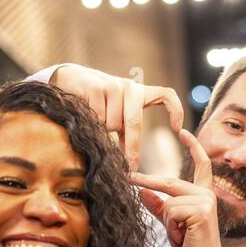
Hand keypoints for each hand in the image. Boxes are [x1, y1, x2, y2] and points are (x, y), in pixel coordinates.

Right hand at [50, 64, 183, 170]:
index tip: (177, 128)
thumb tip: (130, 165)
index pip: (166, 95)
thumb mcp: (115, 116)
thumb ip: (125, 134)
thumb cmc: (96, 102)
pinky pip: (98, 118)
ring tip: (95, 125)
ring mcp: (114, 86)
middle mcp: (130, 88)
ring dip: (104, 132)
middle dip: (132, 148)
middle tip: (131, 167)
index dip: (175, 110)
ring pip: (114, 124)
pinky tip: (85, 118)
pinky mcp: (97, 87)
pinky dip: (92, 125)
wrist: (68, 78)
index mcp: (139, 94)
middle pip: (135, 123)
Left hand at [129, 131, 222, 246]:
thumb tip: (141, 191)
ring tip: (180, 235)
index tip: (183, 131)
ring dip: (167, 222)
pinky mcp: (201, 211)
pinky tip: (183, 237)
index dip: (193, 147)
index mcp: (203, 194)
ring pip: (168, 203)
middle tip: (127, 177)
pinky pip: (171, 212)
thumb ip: (158, 205)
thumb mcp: (170, 221)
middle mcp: (207, 194)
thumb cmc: (189, 244)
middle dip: (147, 182)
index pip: (201, 165)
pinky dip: (171, 227)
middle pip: (170, 183)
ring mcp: (205, 201)